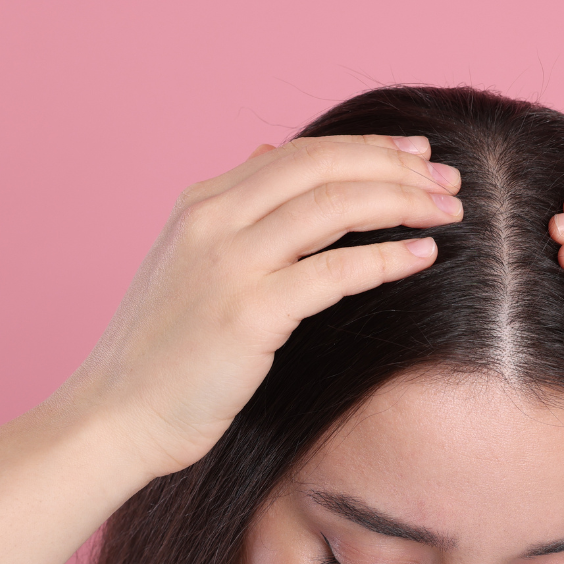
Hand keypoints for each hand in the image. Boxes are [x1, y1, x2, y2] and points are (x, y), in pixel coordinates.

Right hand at [65, 135, 462, 478]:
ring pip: (334, 207)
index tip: (415, 155)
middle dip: (394, 166)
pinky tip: (424, 255)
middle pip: (322, 166)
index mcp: (202, 204)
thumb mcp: (190, 267)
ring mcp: (229, 263)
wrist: (116, 415)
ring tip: (448, 209)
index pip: (298, 153)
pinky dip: (386, 259)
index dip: (365, 148)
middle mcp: (214, 220)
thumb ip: (235, 215)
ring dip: (402, 202)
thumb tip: (269, 154)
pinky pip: (334, 272)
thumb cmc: (162, 356)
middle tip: (447, 178)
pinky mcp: (248, 313)